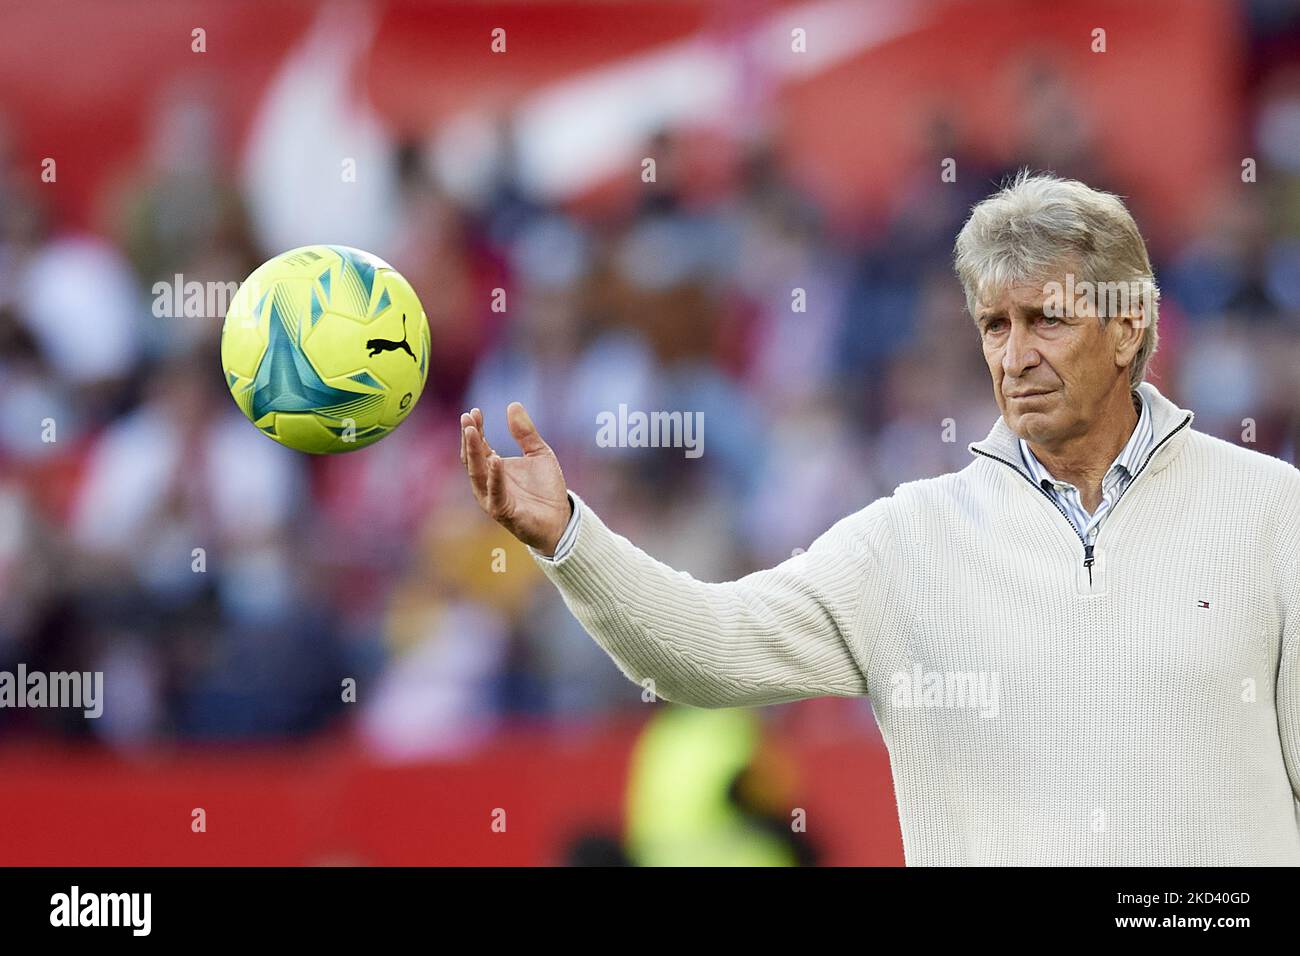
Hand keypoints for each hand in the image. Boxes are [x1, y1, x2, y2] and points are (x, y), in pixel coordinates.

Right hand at [460, 403, 570, 556]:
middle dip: (469, 438)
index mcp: (493, 468)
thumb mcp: (539, 453)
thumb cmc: (546, 489)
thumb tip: (512, 404)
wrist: (560, 519)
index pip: (478, 446)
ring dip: (473, 453)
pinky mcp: (503, 511)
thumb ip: (525, 433)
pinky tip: (495, 459)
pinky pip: (495, 493)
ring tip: (472, 432)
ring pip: (477, 474)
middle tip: (467, 418)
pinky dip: (494, 477)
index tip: (475, 411)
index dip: (475, 428)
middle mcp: (487, 483)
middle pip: (471, 458)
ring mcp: (492, 498)